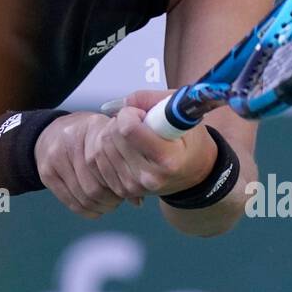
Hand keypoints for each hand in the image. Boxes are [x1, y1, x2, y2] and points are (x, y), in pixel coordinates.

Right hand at [34, 113, 128, 218]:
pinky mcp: (46, 172)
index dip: (121, 185)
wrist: (52, 131)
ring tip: (107, 204)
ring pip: (83, 196)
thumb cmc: (90, 137)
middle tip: (118, 201)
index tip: (128, 190)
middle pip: (95, 186)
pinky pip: (69, 201)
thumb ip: (126, 162)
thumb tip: (138, 201)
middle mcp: (72, 140)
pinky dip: (85, 210)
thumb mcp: (109, 139)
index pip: (110, 167)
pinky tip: (94, 206)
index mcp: (94, 128)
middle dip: (110, 200)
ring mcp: (56, 157)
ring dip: (99, 206)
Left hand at [89, 89, 218, 200]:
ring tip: (131, 136)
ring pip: (101, 148)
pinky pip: (99, 161)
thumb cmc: (189, 140)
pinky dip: (107, 149)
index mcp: (168, 158)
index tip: (141, 114)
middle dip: (119, 122)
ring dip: (111, 134)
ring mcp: (134, 186)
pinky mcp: (123, 190)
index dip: (129, 114)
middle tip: (137, 124)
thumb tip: (123, 103)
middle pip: (111, 137)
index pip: (128, 129)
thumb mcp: (180, 113)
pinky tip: (124, 148)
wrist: (193, 172)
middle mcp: (150, 177)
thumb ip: (151, 100)